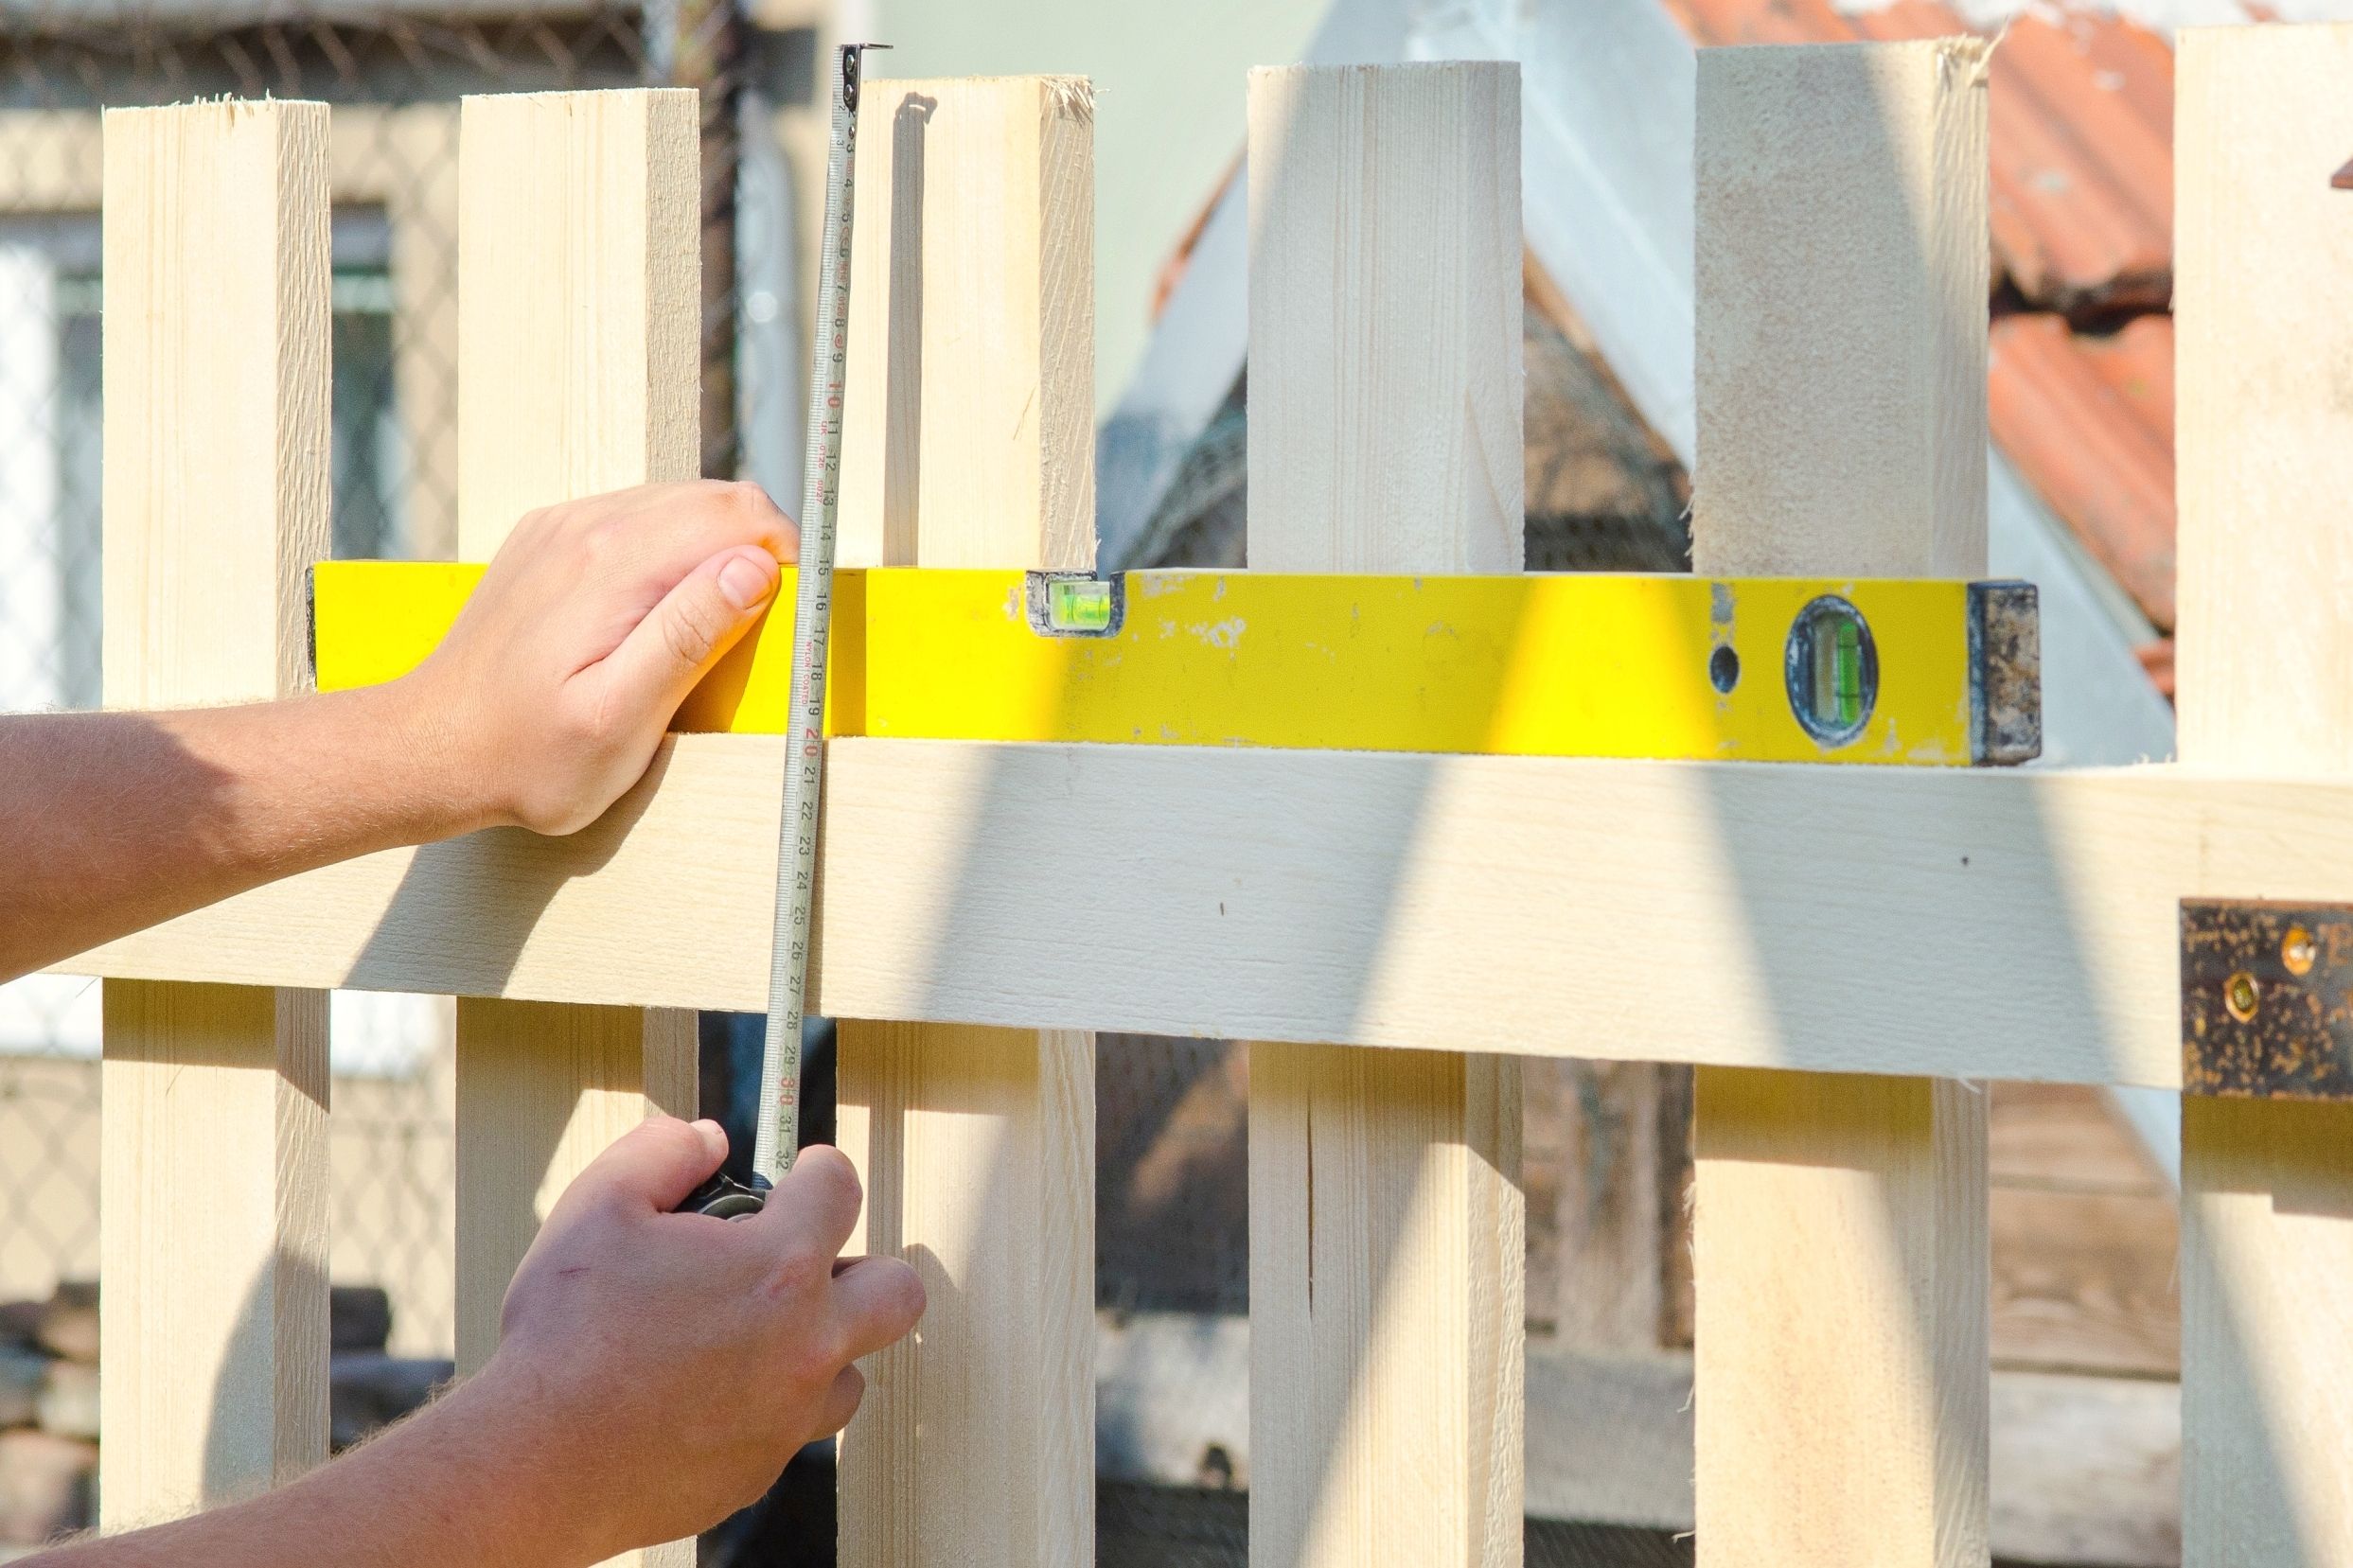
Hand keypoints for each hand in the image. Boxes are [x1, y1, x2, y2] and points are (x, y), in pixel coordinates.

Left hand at [397, 481, 795, 835]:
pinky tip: (650, 617)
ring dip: (711, 556)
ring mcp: (564, 525)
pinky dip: (667, 557)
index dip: (782, 560)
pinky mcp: (550, 538)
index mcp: (613, 564)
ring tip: (699, 632)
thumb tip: (753, 568)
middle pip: (715, 500)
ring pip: (680, 504)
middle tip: (746, 637)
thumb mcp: (623, 719)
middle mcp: (586, 525)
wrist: (432, 750)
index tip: (781, 622)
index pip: (739, 515)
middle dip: (753, 556)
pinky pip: (637, 519)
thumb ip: (690, 636)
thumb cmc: (529, 756)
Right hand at [475, 1118, 923, 1557]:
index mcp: (779, 1268)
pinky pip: (793, 1429)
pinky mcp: (761, 1470)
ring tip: (750, 1335)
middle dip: (860, 1267)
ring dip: (818, 1346)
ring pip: (851, 1372)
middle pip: (897, 1292)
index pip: (841, 1189)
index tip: (804, 1176)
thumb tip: (704, 1140)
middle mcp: (806, 1343)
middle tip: (801, 1265)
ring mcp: (790, 1415)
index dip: (819, 1171)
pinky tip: (708, 1392)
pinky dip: (768, 1404)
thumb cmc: (567, 1339)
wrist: (537, 1465)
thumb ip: (661, 1152)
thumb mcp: (598, 1207)